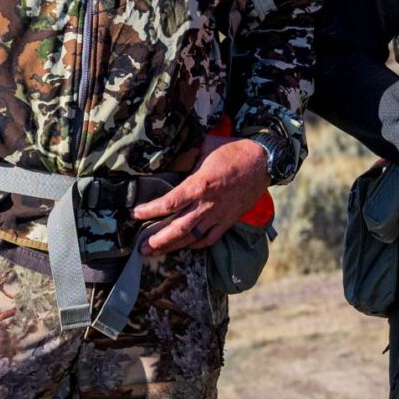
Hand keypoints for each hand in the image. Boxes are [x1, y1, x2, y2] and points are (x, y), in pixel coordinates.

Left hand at [134, 134, 270, 254]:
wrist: (263, 161)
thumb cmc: (233, 150)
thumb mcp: (205, 146)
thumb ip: (185, 155)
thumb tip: (166, 155)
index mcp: (199, 185)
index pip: (169, 203)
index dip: (150, 211)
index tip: (135, 214)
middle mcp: (207, 204)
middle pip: (178, 228)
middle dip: (158, 240)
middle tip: (141, 248)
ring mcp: (219, 214)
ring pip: (192, 237)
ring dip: (172, 246)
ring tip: (156, 251)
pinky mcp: (229, 220)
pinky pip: (210, 238)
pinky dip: (196, 245)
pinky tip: (185, 245)